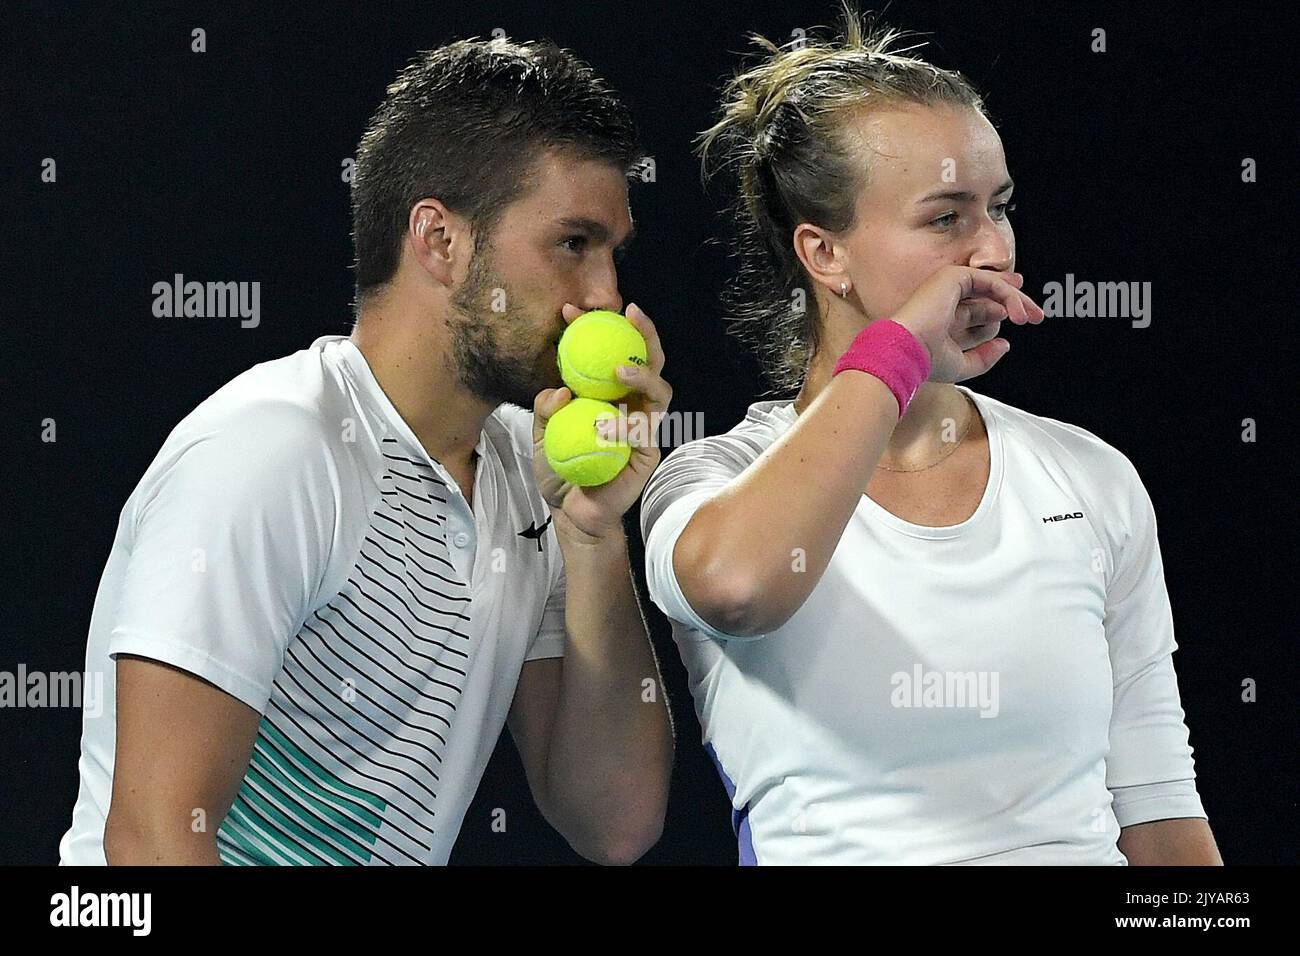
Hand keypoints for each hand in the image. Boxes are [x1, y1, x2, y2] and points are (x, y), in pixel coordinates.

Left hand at [531, 302, 672, 540]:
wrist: (573, 513)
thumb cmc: (560, 470)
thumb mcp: (540, 435)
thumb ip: (544, 409)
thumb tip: (560, 389)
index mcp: (608, 394)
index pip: (609, 352)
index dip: (594, 328)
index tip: (569, 312)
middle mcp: (632, 404)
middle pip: (649, 360)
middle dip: (644, 332)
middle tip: (628, 312)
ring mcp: (644, 427)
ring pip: (660, 390)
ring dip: (644, 375)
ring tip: (620, 371)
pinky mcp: (649, 452)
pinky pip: (644, 432)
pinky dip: (625, 425)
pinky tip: (606, 424)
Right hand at [891, 266, 1044, 382]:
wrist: (905, 352)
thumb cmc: (925, 361)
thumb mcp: (961, 364)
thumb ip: (984, 357)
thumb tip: (1005, 345)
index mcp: (944, 316)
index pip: (980, 308)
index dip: (1003, 309)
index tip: (1024, 317)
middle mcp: (945, 298)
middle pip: (989, 294)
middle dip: (1015, 302)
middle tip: (1036, 315)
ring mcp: (947, 285)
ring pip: (991, 285)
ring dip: (1015, 299)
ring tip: (1031, 316)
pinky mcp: (953, 277)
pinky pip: (989, 281)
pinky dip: (1007, 294)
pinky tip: (1017, 311)